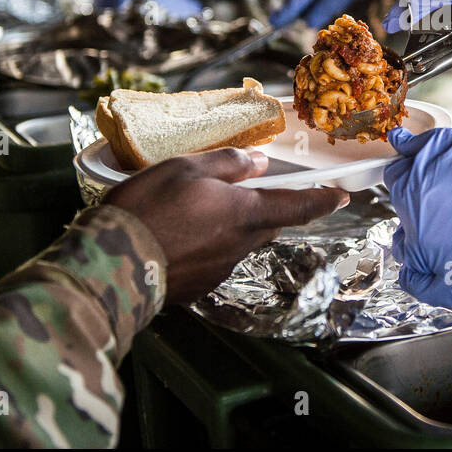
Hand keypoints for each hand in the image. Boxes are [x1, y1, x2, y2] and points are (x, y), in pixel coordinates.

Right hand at [105, 148, 348, 303]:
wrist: (109, 267)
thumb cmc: (148, 209)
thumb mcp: (186, 168)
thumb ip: (228, 164)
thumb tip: (257, 163)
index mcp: (245, 213)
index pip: (299, 206)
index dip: (323, 199)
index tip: (342, 196)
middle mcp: (241, 245)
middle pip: (267, 223)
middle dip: (265, 207)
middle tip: (244, 191)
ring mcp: (220, 270)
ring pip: (239, 241)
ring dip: (229, 226)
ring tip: (194, 210)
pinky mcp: (197, 288)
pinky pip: (213, 260)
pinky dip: (206, 245)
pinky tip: (178, 236)